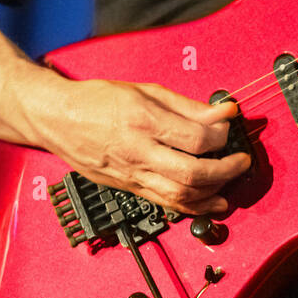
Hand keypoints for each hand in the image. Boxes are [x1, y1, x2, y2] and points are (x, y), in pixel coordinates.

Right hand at [26, 78, 249, 215]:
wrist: (55, 118)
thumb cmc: (96, 101)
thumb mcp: (145, 90)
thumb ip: (188, 105)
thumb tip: (224, 112)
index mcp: (143, 121)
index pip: (196, 138)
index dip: (222, 136)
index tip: (230, 127)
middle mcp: (138, 152)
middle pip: (193, 173)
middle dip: (226, 170)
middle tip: (241, 161)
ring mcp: (132, 174)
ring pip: (181, 196)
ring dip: (214, 193)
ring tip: (231, 181)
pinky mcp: (128, 188)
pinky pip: (166, 204)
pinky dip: (193, 206)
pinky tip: (211, 202)